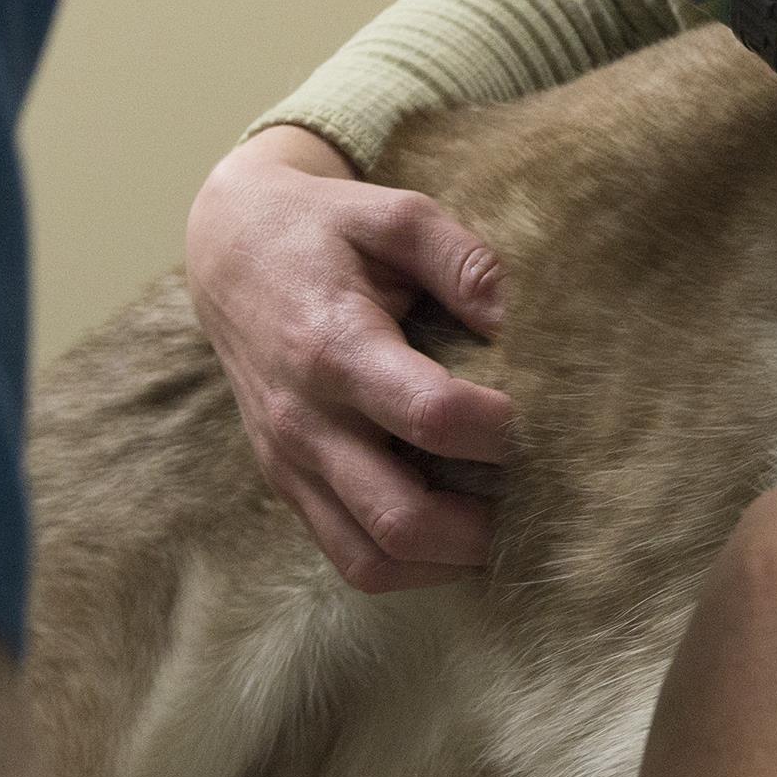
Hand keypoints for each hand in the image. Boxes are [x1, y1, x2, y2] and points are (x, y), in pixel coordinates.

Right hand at [184, 126, 515, 592]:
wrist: (230, 254)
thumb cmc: (325, 230)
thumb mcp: (395, 215)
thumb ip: (464, 263)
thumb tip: (523, 324)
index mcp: (334, 346)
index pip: (430, 415)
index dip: (501, 427)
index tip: (546, 413)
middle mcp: (305, 420)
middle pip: (402, 518)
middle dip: (485, 525)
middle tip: (538, 494)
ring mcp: (289, 462)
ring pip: (373, 561)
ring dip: (449, 559)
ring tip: (502, 522)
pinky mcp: (287, 483)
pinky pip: (350, 557)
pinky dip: (411, 561)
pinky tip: (455, 528)